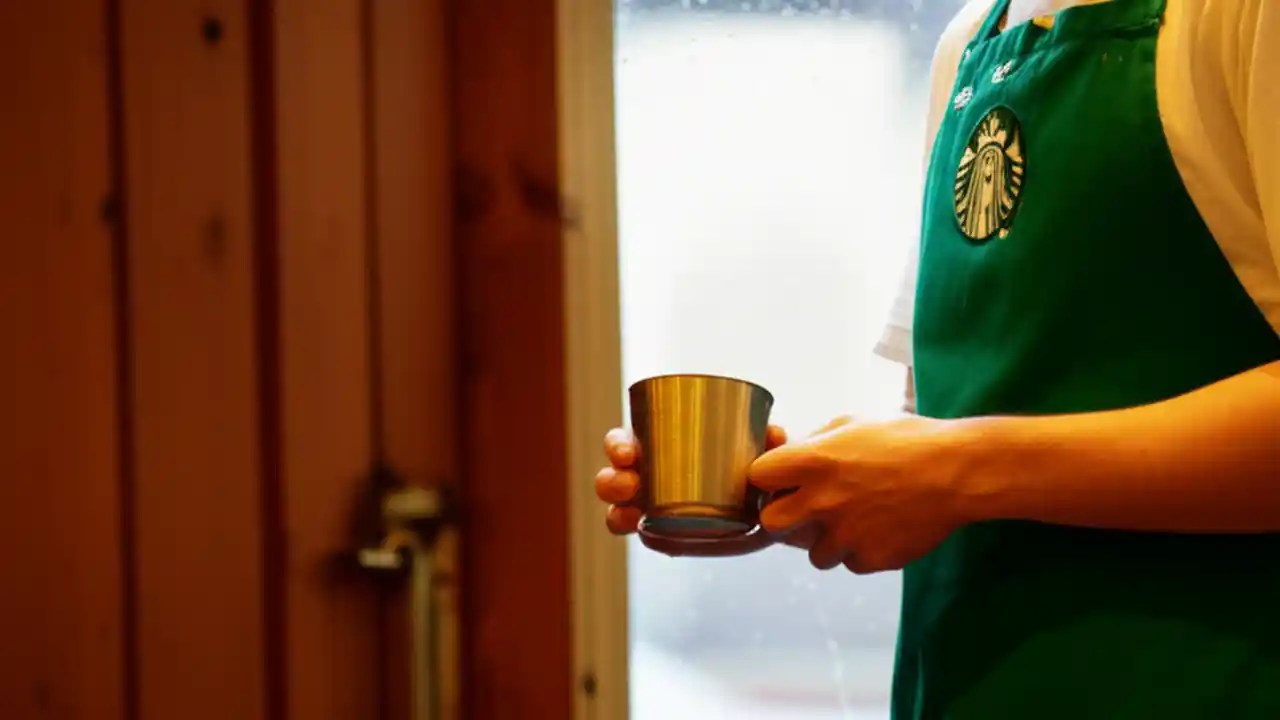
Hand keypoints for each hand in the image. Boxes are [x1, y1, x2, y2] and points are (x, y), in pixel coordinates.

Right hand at [594, 425, 796, 556]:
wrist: (773, 503)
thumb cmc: (755, 464)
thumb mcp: (761, 449)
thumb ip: (768, 441)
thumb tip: (773, 432)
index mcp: (658, 447)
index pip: (625, 442)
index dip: (616, 446)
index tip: (626, 454)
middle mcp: (649, 476)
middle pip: (615, 477)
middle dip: (611, 481)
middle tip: (630, 485)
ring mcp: (655, 508)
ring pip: (621, 510)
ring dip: (617, 513)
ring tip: (631, 516)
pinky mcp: (670, 536)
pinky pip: (650, 539)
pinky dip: (647, 538)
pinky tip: (649, 538)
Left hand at [749, 414, 970, 573]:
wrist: (958, 472)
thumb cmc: (906, 439)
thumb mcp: (852, 423)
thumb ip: (813, 442)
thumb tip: (786, 450)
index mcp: (813, 461)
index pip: (756, 477)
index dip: (766, 478)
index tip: (779, 478)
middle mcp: (822, 501)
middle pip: (770, 523)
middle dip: (782, 516)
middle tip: (803, 508)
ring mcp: (845, 535)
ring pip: (813, 552)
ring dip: (826, 539)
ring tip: (856, 517)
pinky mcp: (869, 559)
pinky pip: (850, 562)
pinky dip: (859, 550)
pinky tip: (881, 528)